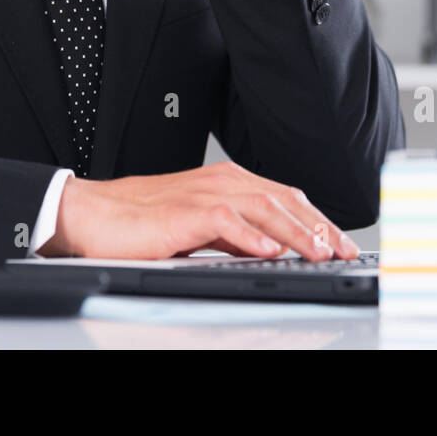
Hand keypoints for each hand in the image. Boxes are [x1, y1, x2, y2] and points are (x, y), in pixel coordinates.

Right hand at [35, 160, 358, 260]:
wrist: (92, 214)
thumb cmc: (140, 222)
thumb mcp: (199, 229)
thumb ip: (235, 235)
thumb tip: (273, 250)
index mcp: (226, 182)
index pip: (284, 196)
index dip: (317, 219)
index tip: (341, 242)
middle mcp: (220, 182)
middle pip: (282, 199)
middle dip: (318, 226)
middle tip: (344, 251)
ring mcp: (202, 195)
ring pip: (262, 207)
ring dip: (294, 232)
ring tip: (318, 253)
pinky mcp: (182, 214)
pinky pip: (223, 221)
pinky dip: (250, 236)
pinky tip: (268, 251)